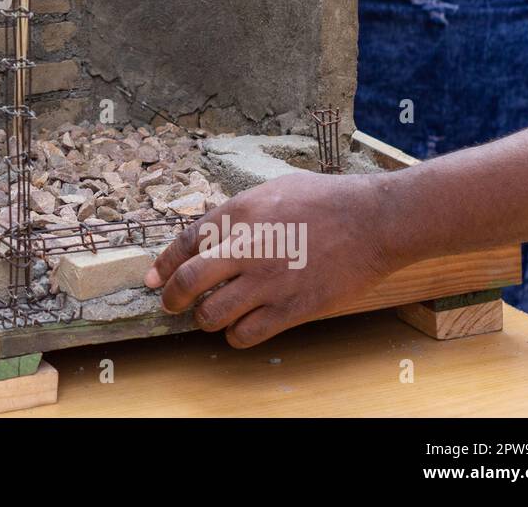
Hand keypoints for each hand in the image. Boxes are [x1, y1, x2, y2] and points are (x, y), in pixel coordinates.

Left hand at [144, 171, 398, 347]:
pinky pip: (246, 334)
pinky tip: (239, 329)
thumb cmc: (326, 199)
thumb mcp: (272, 190)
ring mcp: (268, 281)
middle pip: (189, 282)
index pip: (185, 243)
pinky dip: (235, 336)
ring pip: (212, 314)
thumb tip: (210, 233)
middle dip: (172, 298)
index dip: (163, 264)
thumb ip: (237, 212)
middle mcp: (247, 247)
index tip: (154, 279)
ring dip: (204, 320)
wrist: (373, 220)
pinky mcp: (292, 308)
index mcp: (239, 213)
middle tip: (170, 305)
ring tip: (209, 317)